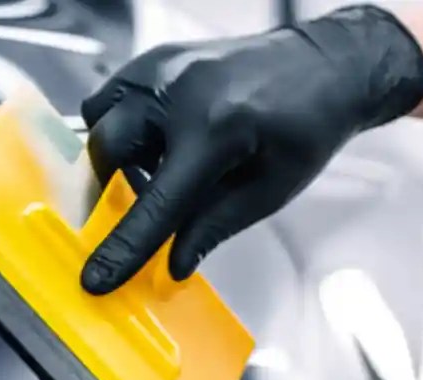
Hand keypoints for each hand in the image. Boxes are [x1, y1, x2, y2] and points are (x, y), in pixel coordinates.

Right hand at [79, 5, 422, 293]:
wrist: (326, 64)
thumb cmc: (307, 125)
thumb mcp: (269, 189)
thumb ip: (214, 225)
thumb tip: (173, 264)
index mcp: (215, 130)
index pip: (155, 204)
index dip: (123, 248)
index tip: (95, 279)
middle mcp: (177, 90)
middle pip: (106, 150)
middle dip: (112, 184)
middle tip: (138, 203)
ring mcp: (161, 65)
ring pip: (99, 119)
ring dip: (115, 153)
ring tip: (158, 165)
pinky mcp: (156, 56)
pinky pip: (112, 97)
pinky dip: (122, 126)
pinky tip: (158, 139)